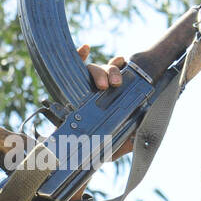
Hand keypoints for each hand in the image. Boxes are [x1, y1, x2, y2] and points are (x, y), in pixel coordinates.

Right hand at [76, 45, 132, 159]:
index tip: (125, 63)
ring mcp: (80, 84)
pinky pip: (71, 66)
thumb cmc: (90, 142)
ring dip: (99, 71)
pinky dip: (78, 54)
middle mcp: (95, 86)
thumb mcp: (110, 144)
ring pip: (91, 69)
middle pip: (106, 71)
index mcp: (108, 95)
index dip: (121, 68)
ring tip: (103, 84)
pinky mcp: (64, 86)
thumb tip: (136, 138)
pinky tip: (85, 48)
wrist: (66, 152)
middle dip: (112, 72)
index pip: (117, 77)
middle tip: (115, 85)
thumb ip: (124, 141)